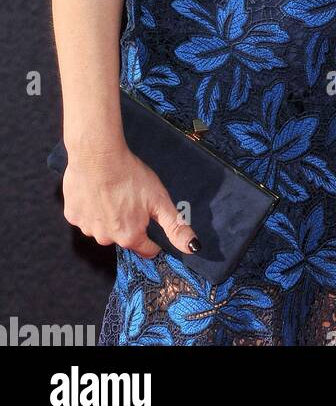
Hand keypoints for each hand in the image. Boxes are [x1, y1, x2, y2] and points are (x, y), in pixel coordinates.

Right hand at [62, 143, 197, 258]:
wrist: (97, 156)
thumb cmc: (131, 176)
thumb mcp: (160, 200)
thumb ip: (176, 227)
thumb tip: (193, 248)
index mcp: (129, 237)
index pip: (145, 248)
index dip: (152, 238)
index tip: (150, 223)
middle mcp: (106, 238)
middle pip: (123, 236)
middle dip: (129, 222)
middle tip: (131, 198)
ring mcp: (86, 228)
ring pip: (102, 226)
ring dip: (108, 215)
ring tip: (113, 192)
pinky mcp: (71, 215)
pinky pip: (85, 215)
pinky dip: (91, 206)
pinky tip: (96, 190)